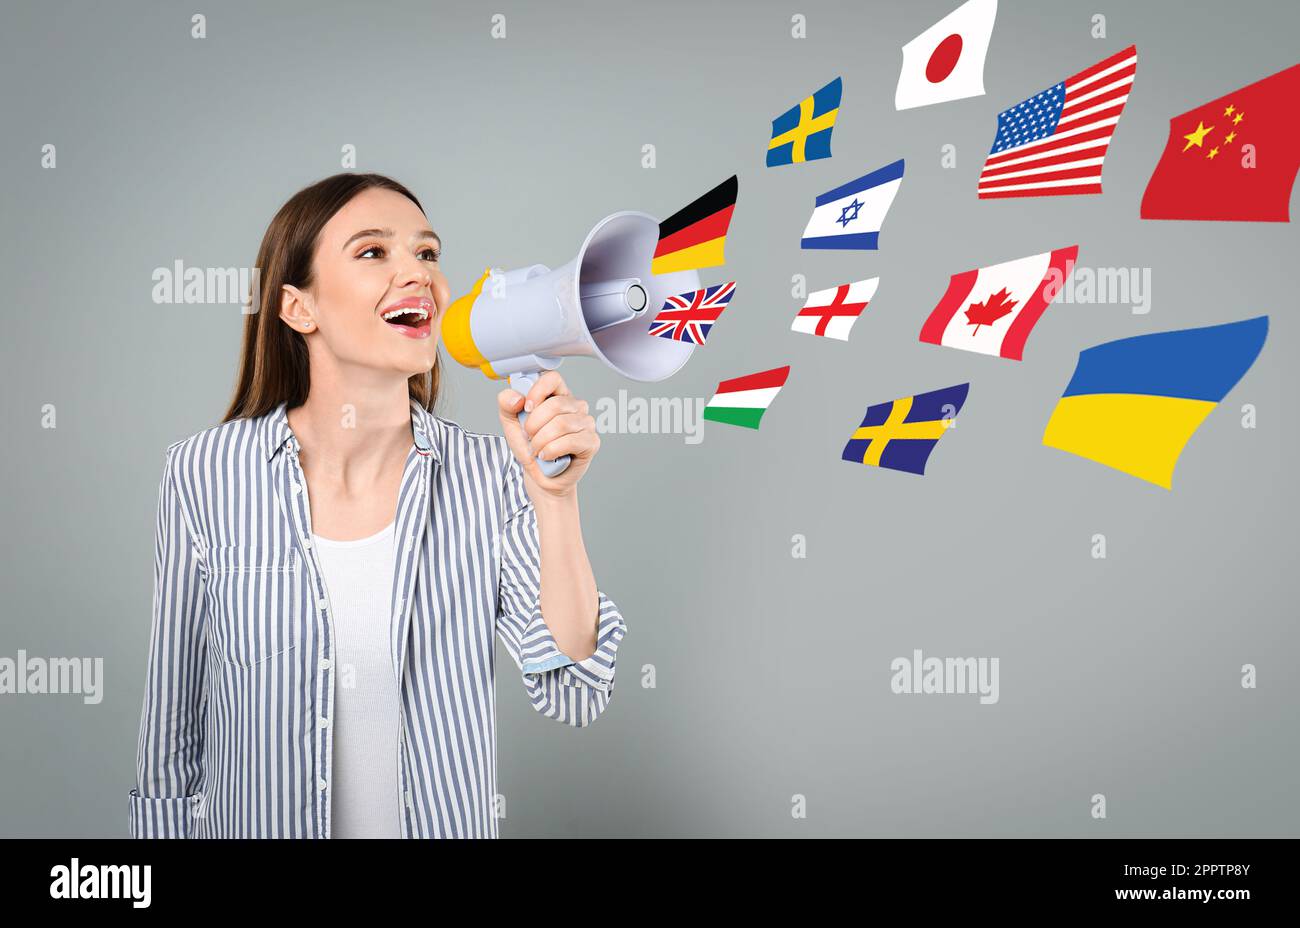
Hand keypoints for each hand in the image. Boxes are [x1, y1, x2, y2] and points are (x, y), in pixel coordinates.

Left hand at [497, 370, 599, 499]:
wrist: (539, 477)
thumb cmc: (530, 448)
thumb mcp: (511, 424)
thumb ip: (506, 404)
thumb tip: (517, 398)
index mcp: (558, 395)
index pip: (552, 378)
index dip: (537, 391)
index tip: (527, 408)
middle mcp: (576, 406)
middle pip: (555, 405)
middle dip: (534, 425)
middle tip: (529, 437)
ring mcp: (586, 423)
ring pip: (561, 424)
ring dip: (540, 441)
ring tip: (536, 449)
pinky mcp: (591, 442)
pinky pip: (570, 441)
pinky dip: (551, 451)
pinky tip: (546, 456)